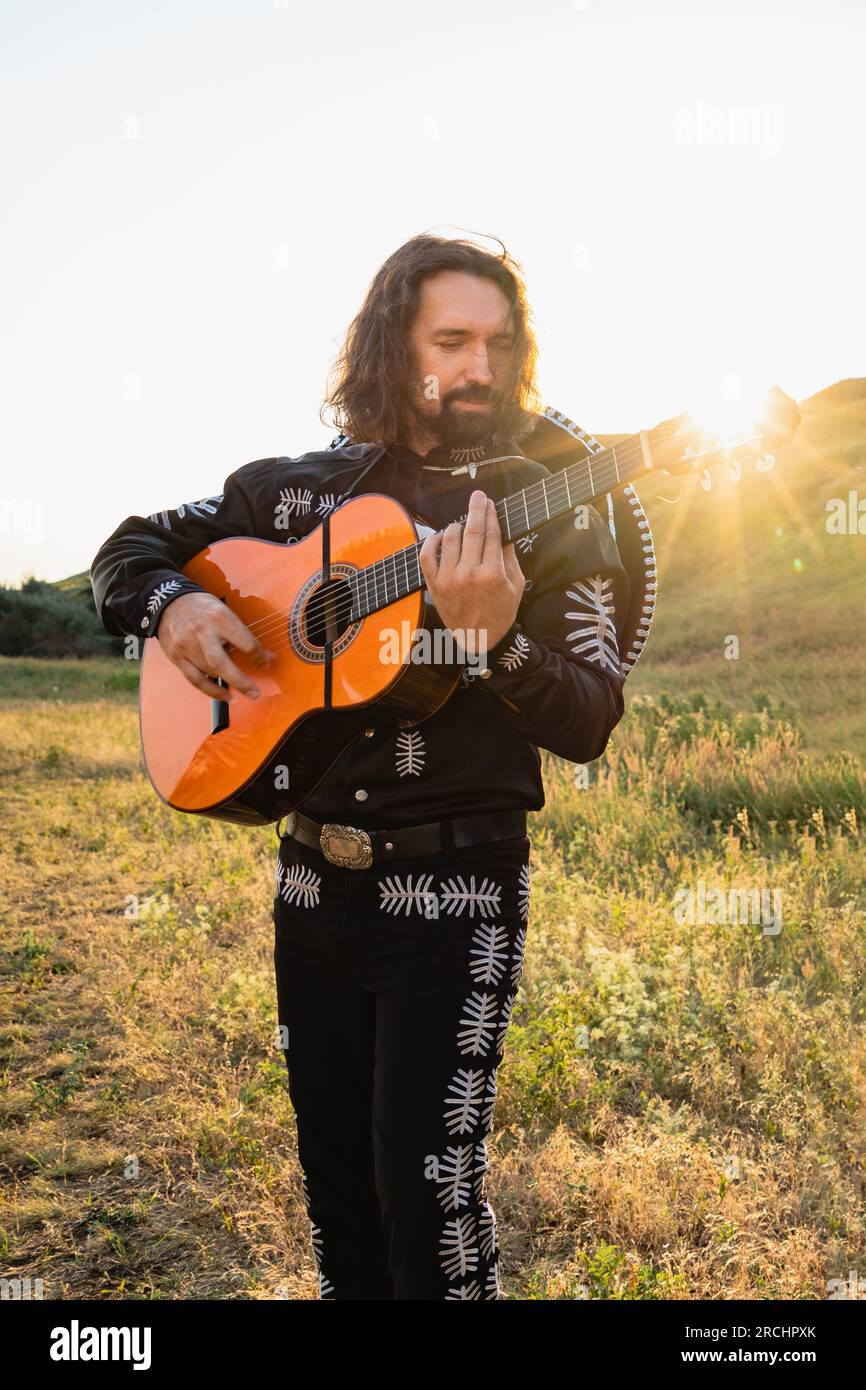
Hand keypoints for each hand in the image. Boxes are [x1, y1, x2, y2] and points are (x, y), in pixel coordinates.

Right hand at [156, 592, 271, 699]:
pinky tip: (224, 695)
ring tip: (240, 689)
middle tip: (255, 693)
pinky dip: (211, 690)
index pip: (245, 643)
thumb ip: (242, 634)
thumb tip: (264, 656)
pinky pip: (195, 679)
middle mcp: (202, 632)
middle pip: (221, 663)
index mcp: (220, 618)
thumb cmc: (202, 607)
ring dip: (227, 683)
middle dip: (240, 682)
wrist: (169, 601)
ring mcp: (186, 645)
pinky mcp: (177, 656)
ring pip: (209, 672)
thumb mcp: (225, 611)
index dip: (259, 657)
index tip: (265, 663)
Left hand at [418, 489, 525, 657]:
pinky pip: (426, 555)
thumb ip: (509, 556)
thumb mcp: (516, 585)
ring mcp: (448, 579)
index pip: (491, 534)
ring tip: (462, 525)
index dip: (490, 514)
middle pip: (471, 531)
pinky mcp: (434, 585)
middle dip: (475, 509)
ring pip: (449, 538)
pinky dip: (431, 541)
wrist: (479, 640)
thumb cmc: (501, 612)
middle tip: (477, 496)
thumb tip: (503, 531)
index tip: (489, 502)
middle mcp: (469, 574)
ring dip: (456, 526)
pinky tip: (440, 536)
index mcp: (492, 574)